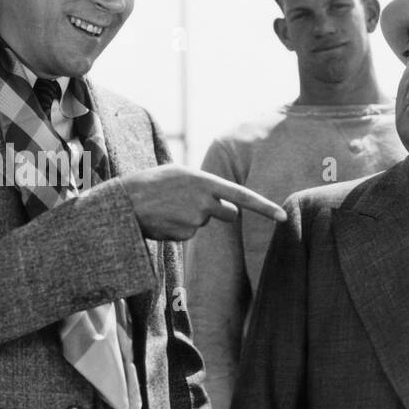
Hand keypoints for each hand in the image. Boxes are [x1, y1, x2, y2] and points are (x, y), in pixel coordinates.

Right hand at [118, 167, 285, 240]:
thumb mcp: (181, 173)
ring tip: (169, 208)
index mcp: (206, 182)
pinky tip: (164, 219)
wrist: (124, 201)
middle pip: (230, 214)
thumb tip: (226, 201)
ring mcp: (195, 220)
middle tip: (194, 203)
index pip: (244, 196)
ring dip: (193, 218)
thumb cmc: (152, 183)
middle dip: (221, 212)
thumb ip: (206, 184)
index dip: (265, 208)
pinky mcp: (185, 235)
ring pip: (206, 223)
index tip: (283, 218)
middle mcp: (204, 201)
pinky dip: (180, 228)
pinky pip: (191, 234)